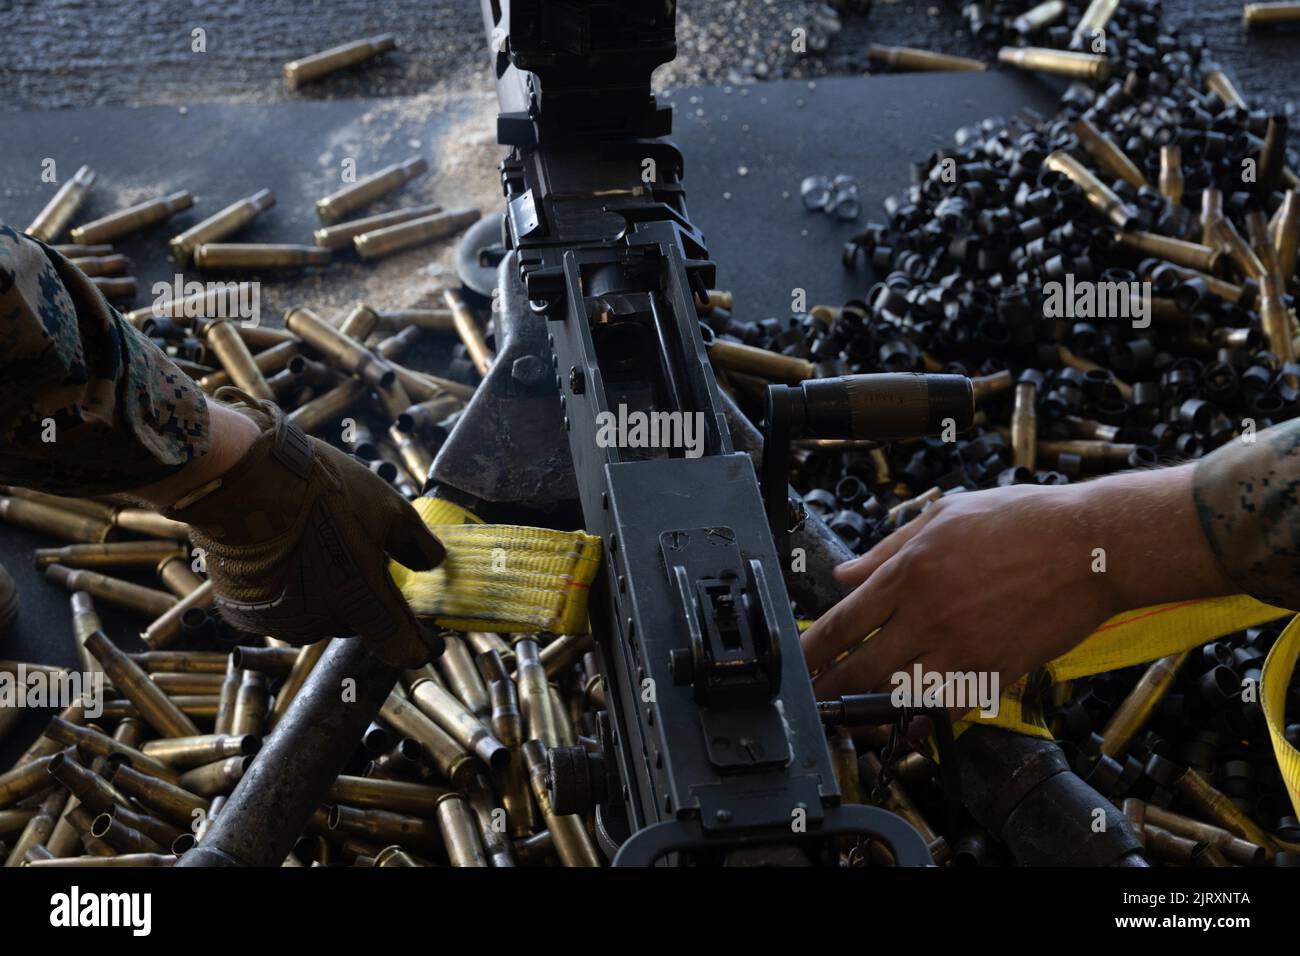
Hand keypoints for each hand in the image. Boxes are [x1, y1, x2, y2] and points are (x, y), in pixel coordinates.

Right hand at [165, 389, 445, 666]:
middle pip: (359, 623)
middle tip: (358, 557)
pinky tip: (284, 557)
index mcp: (363, 601)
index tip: (430, 640)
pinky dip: (286, 592)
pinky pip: (279, 612)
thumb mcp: (387, 506)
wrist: (242, 480)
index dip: (421, 646)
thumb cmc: (320, 490)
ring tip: (315, 546)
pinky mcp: (247, 617)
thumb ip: (417, 543)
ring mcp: (282, 623)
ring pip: (318, 616)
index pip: (403, 648)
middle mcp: (323, 623)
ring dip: (324, 593)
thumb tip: (434, 562)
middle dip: (365, 598)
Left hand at [800, 466, 1229, 713]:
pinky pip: (950, 707)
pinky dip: (926, 720)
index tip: (797, 664)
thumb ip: (888, 549)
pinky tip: (912, 724)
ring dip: (873, 709)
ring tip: (854, 717)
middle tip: (815, 701)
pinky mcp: (997, 670)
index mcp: (910, 572)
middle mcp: (929, 613)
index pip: (842, 622)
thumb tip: (845, 572)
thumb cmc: (1023, 521)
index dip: (811, 650)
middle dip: (831, 690)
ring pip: (901, 693)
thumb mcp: (944, 517)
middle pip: (861, 667)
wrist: (1091, 544)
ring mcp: (964, 647)